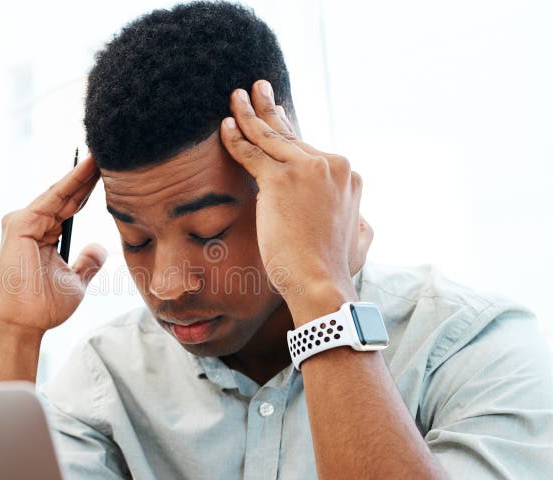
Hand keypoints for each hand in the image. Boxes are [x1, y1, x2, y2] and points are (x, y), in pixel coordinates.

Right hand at [0, 153, 106, 333]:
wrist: (23, 323)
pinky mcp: (21, 223)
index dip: (92, 187)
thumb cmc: (43, 306)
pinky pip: (53, 198)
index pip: (73, 204)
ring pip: (62, 192)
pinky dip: (71, 182)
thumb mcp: (76, 281)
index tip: (114, 171)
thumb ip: (87, 262)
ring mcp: (24, 221)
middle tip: (112, 151)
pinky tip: (89, 166)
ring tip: (105, 152)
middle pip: (68, 194)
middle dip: (90, 174)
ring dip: (84, 172)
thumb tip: (99, 247)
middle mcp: (32, 223)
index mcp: (44, 233)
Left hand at [219, 79, 372, 301]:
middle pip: (291, 136)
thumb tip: (360, 221)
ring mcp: (307, 169)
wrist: (320, 282)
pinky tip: (225, 125)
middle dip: (270, 113)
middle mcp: (332, 165)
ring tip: (237, 95)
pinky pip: (251, 152)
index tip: (277, 118)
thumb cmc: (335, 269)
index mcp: (349, 177)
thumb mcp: (360, 239)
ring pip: (271, 137)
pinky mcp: (280, 179)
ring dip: (249, 113)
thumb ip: (359, 223)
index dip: (289, 135)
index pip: (310, 151)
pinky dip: (236, 138)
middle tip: (257, 90)